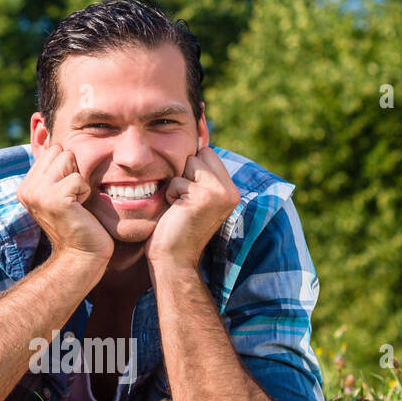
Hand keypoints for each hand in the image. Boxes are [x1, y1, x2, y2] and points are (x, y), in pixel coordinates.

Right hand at [18, 143, 113, 263]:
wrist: (81, 255)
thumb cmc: (78, 223)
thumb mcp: (60, 194)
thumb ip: (54, 172)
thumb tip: (53, 139)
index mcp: (26, 187)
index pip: (52, 151)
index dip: (68, 168)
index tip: (68, 194)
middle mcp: (27, 189)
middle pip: (60, 151)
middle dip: (73, 170)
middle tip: (73, 198)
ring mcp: (38, 194)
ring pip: (68, 159)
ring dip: (80, 180)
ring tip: (76, 202)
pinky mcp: (54, 200)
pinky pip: (78, 178)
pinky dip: (86, 192)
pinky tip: (81, 210)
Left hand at [145, 145, 240, 269]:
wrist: (174, 260)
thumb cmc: (176, 228)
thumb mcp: (194, 197)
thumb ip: (199, 175)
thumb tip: (194, 140)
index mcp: (231, 190)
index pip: (207, 153)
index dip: (190, 169)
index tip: (187, 195)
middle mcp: (231, 190)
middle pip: (198, 154)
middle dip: (183, 173)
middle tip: (183, 202)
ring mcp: (219, 193)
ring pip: (188, 163)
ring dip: (176, 184)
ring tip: (180, 207)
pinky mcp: (204, 197)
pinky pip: (176, 180)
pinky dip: (170, 195)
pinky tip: (176, 213)